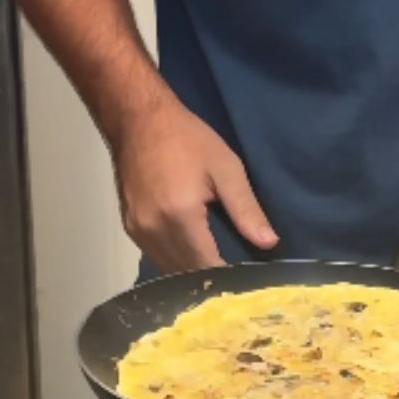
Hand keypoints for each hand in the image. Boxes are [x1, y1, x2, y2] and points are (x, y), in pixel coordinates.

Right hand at [111, 100, 278, 272]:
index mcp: (180, 216)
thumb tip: (269, 243)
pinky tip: (193, 252)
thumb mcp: (226, 168)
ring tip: (217, 267)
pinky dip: (175, 260)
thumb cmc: (186, 138)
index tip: (248, 279)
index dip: (228, 276)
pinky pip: (156, 256)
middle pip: (186, 273)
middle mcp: (154, 230)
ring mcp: (137, 231)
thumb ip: (246, 209)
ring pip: (169, 269)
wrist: (138, 118)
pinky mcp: (129, 227)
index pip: (207, 266)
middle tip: (236, 276)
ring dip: (192, 272)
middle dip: (211, 278)